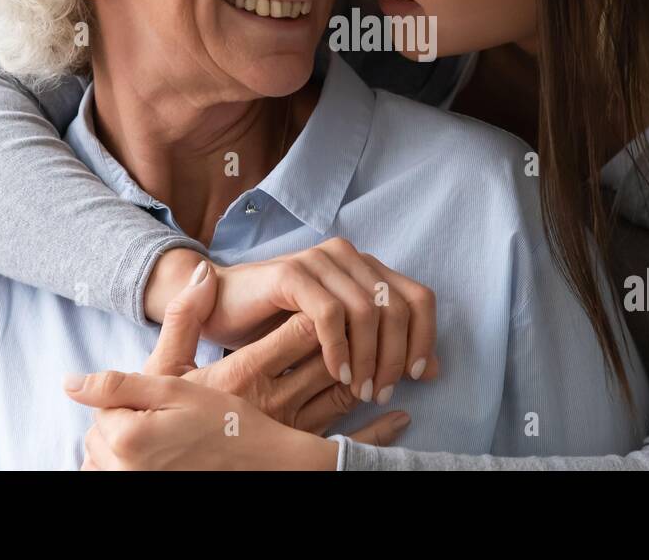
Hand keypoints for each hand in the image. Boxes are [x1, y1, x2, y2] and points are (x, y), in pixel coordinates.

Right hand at [67, 268, 411, 468]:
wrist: (150, 464)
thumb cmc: (156, 411)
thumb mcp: (164, 364)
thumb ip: (184, 315)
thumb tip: (202, 271)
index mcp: (240, 373)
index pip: (302, 330)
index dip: (336, 310)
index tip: (353, 295)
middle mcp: (265, 401)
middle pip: (330, 360)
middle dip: (364, 336)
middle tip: (384, 320)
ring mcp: (280, 430)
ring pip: (340, 395)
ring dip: (372, 375)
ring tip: (398, 362)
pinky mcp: (290, 454)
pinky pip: (342, 438)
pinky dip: (375, 431)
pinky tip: (398, 419)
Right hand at [146, 237, 439, 404]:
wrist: (216, 306)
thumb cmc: (276, 326)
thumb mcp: (339, 340)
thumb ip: (383, 348)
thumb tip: (432, 370)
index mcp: (364, 268)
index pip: (419, 298)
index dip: (424, 337)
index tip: (416, 375)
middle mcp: (348, 256)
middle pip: (398, 305)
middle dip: (397, 355)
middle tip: (382, 390)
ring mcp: (320, 260)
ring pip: (369, 310)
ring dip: (370, 356)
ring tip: (361, 388)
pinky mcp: (293, 273)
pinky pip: (331, 313)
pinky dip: (340, 347)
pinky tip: (338, 372)